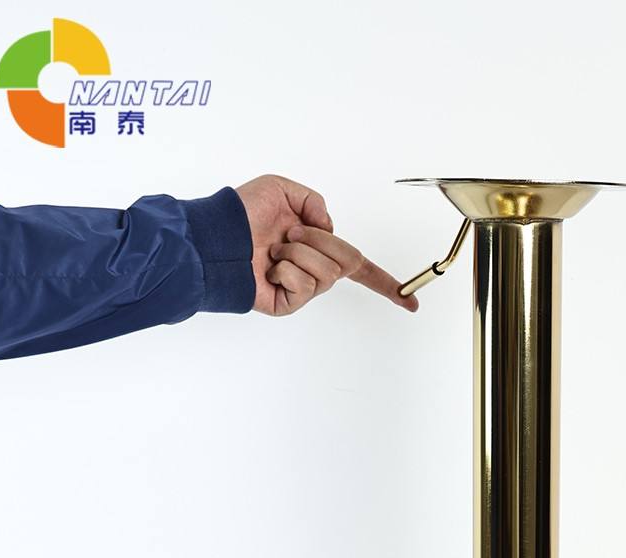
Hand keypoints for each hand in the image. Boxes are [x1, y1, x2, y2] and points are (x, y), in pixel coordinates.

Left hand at [235, 174, 417, 316]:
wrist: (215, 238)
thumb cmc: (240, 213)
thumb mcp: (282, 188)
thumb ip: (314, 202)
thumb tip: (327, 228)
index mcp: (317, 247)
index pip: (359, 268)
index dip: (385, 283)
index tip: (410, 302)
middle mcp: (313, 269)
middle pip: (349, 261)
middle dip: (322, 241)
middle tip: (290, 234)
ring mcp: (302, 288)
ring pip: (327, 272)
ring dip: (300, 252)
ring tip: (274, 249)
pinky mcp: (289, 302)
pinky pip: (306, 285)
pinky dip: (287, 269)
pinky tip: (268, 267)